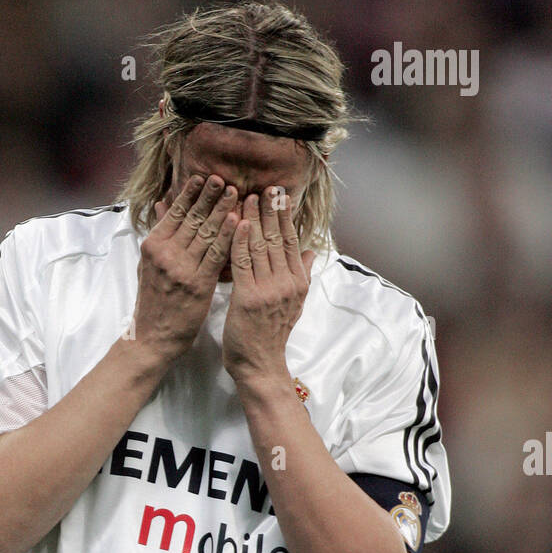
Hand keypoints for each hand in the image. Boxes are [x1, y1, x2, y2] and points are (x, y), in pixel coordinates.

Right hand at [130, 175, 238, 365]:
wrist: (152, 337)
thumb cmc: (153, 302)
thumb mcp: (148, 264)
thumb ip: (157, 233)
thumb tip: (161, 204)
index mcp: (153, 246)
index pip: (174, 213)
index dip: (190, 194)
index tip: (203, 178)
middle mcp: (165, 254)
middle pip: (192, 219)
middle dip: (209, 197)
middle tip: (223, 179)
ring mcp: (181, 268)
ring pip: (206, 233)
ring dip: (222, 211)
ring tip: (235, 193)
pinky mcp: (197, 284)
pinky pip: (216, 255)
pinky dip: (227, 236)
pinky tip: (238, 221)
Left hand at [221, 189, 314, 385]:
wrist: (260, 367)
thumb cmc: (270, 336)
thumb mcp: (294, 305)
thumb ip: (302, 275)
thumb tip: (311, 251)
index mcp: (298, 283)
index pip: (291, 242)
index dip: (285, 216)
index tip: (280, 194)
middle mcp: (287, 284)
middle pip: (278, 239)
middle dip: (272, 210)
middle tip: (267, 186)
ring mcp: (269, 291)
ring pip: (261, 247)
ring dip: (255, 218)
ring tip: (249, 195)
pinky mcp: (249, 298)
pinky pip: (244, 263)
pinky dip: (241, 240)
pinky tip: (239, 221)